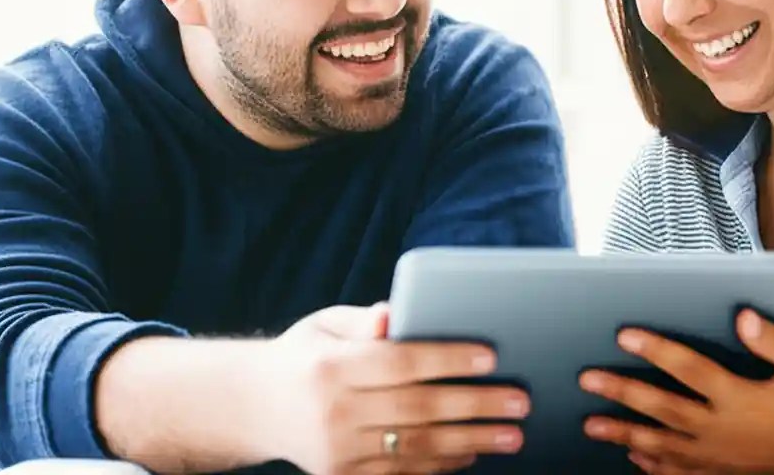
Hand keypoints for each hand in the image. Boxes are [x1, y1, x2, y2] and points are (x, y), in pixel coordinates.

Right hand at [261, 303, 528, 474]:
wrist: (254, 407)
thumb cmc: (304, 356)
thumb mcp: (325, 325)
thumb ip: (365, 321)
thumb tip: (394, 314)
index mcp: (331, 366)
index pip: (401, 362)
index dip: (449, 359)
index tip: (491, 357)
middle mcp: (332, 412)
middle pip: (418, 408)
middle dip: (476, 406)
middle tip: (519, 402)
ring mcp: (336, 452)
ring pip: (416, 448)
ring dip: (470, 442)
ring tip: (510, 435)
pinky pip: (400, 474)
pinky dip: (440, 465)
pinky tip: (471, 453)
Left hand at [579, 310, 773, 473]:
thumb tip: (742, 317)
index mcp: (741, 397)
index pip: (689, 369)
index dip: (656, 350)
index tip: (625, 335)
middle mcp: (724, 429)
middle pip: (663, 408)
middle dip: (622, 393)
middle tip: (588, 379)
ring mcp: (720, 456)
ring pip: (662, 445)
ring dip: (624, 433)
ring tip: (591, 424)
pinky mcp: (723, 473)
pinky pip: (680, 473)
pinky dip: (653, 466)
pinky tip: (632, 456)